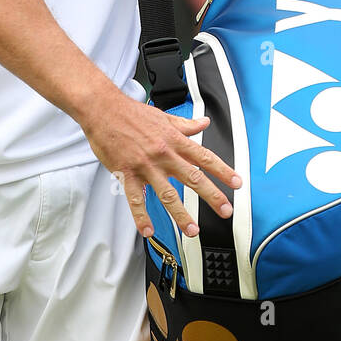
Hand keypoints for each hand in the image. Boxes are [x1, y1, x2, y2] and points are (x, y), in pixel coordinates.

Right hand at [79, 87, 240, 239]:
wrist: (103, 109)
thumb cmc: (132, 113)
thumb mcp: (164, 117)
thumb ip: (186, 124)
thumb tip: (204, 123)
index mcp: (174, 140)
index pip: (205, 157)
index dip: (223, 171)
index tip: (237, 183)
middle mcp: (163, 154)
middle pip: (193, 178)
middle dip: (212, 196)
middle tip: (226, 210)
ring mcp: (145, 165)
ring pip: (167, 194)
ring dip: (181, 214)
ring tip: (192, 230)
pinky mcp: (126, 173)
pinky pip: (135, 199)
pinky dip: (141, 216)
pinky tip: (147, 230)